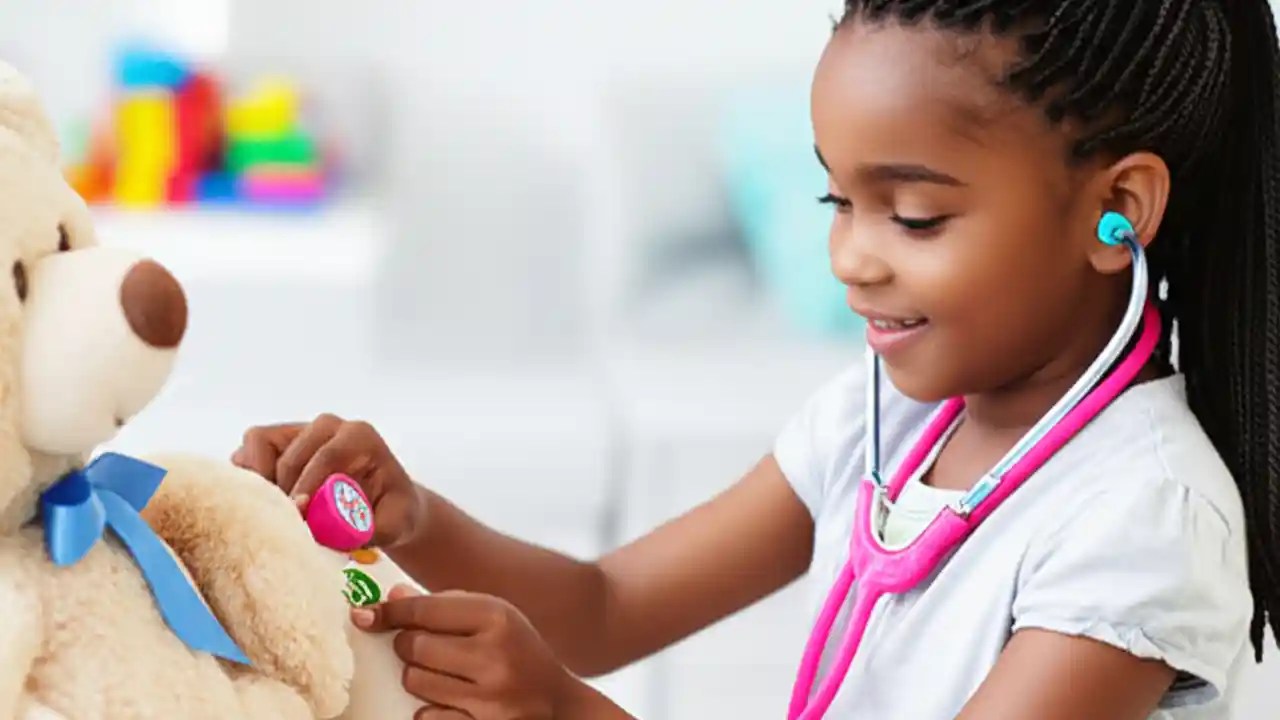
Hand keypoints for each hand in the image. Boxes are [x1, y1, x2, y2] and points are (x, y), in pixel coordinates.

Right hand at [232, 414, 423, 547]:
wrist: (385, 508)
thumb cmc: (392, 512)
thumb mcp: (394, 524)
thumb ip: (367, 529)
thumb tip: (329, 535)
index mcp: (358, 436)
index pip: (325, 456)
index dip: (307, 486)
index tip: (300, 514)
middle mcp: (326, 427)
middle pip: (288, 455)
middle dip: (283, 492)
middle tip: (285, 524)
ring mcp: (296, 433)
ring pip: (257, 448)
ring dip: (261, 485)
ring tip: (274, 515)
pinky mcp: (272, 446)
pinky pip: (244, 456)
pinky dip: (247, 482)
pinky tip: (264, 507)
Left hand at [353, 586, 578, 719]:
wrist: (558, 705)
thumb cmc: (519, 653)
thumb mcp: (494, 618)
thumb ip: (446, 606)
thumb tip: (392, 596)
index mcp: (498, 617)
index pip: (424, 609)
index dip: (389, 611)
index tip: (367, 614)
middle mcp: (495, 656)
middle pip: (414, 647)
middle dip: (406, 646)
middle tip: (417, 647)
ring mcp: (489, 699)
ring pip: (415, 682)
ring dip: (416, 677)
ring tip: (439, 673)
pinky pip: (426, 717)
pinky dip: (429, 709)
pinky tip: (450, 701)